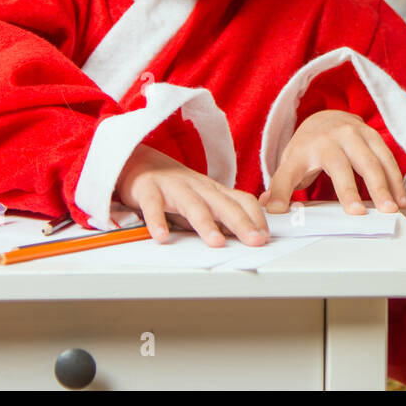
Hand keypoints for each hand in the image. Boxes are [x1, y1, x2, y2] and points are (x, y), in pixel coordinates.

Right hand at [115, 143, 268, 247]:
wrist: (140, 162)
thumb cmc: (176, 188)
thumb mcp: (203, 200)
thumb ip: (219, 217)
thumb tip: (242, 239)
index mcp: (214, 191)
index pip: (242, 200)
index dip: (256, 217)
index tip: (265, 237)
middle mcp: (198, 187)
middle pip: (224, 204)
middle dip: (242, 223)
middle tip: (255, 241)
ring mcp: (174, 187)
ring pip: (193, 205)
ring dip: (206, 224)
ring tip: (216, 243)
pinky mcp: (149, 189)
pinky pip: (154, 205)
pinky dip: (157, 221)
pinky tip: (162, 237)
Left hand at [260, 110, 405, 214]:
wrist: (325, 119)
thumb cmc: (307, 148)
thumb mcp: (289, 164)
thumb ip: (280, 187)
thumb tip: (270, 209)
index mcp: (306, 148)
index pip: (296, 172)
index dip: (291, 191)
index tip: (286, 210)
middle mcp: (332, 138)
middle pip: (345, 165)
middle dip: (353, 189)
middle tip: (362, 214)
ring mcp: (356, 134)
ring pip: (372, 160)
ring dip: (385, 185)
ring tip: (392, 209)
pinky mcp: (373, 136)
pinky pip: (387, 158)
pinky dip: (396, 179)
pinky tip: (401, 199)